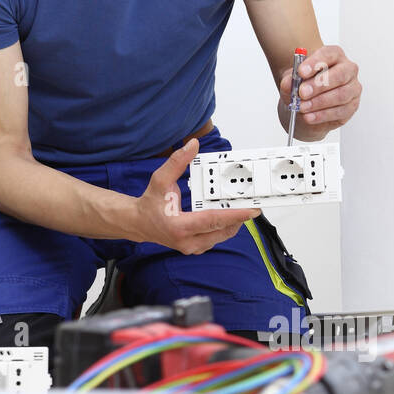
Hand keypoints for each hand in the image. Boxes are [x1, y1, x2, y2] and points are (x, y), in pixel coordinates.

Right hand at [124, 140, 256, 253]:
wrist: (139, 224)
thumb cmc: (149, 204)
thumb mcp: (160, 180)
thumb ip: (177, 162)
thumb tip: (192, 145)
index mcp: (179, 226)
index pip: (212, 220)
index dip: (233, 215)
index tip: (250, 210)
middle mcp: (187, 241)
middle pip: (222, 230)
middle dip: (240, 218)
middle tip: (253, 206)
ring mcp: (192, 247)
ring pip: (222, 236)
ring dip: (234, 223)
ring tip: (243, 209)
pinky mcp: (196, 248)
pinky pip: (216, 238)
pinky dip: (225, 227)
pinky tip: (230, 217)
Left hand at [279, 45, 361, 136]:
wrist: (306, 104)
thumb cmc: (304, 85)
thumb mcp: (292, 81)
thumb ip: (290, 80)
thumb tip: (289, 84)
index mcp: (335, 55)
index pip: (329, 54)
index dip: (315, 63)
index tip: (301, 72)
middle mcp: (348, 69)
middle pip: (339, 75)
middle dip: (319, 85)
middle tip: (302, 93)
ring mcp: (353, 88)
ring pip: (341, 95)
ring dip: (319, 102)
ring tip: (303, 107)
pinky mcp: (352, 106)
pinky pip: (341, 111)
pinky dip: (322, 115)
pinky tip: (310, 117)